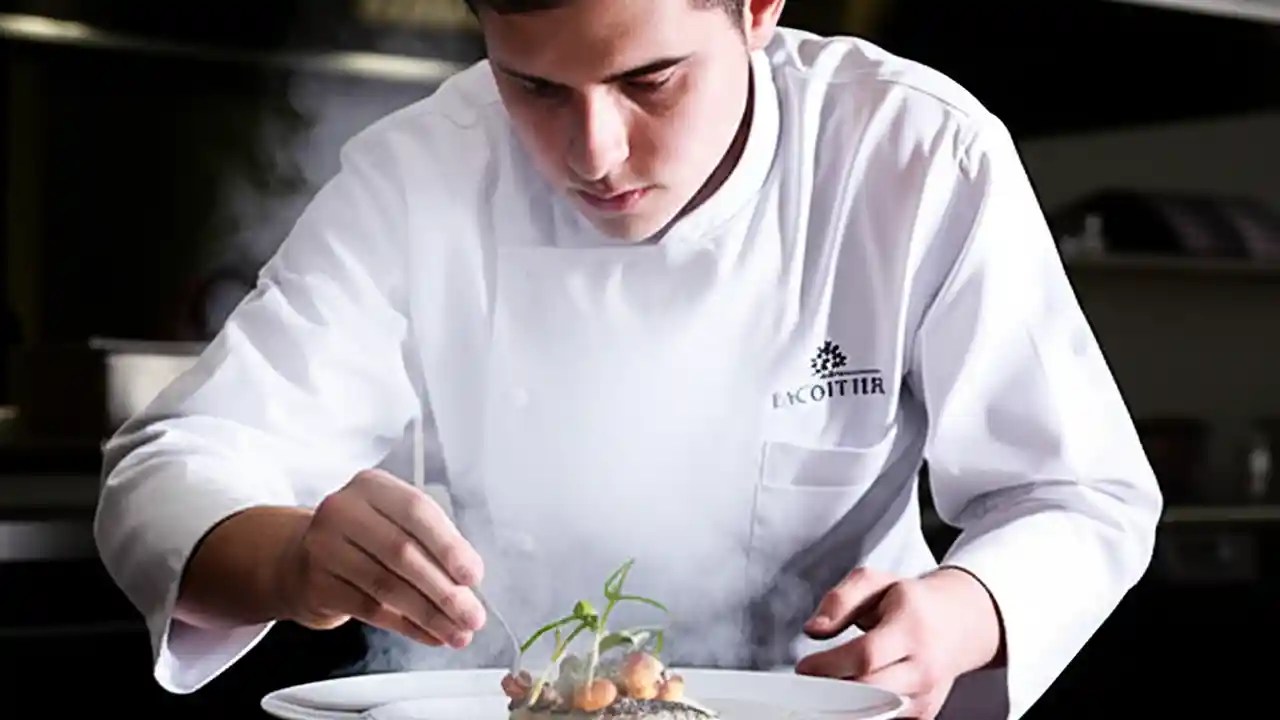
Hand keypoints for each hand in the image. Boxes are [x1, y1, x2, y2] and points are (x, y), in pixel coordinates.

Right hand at [275, 469, 486, 648]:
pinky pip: (370, 609)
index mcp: (372, 486)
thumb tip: (468, 582)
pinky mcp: (317, 584)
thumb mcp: (396, 523)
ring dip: (429, 614)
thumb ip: (431, 543)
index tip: (474, 576)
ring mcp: (323, 546)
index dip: (449, 546)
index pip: (417, 511)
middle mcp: (343, 510)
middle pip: (402, 552)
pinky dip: (406, 625)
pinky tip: (430, 635)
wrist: (303, 559)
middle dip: (444, 590)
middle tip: (472, 615)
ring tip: (457, 633)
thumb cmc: (366, 539)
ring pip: (386, 586)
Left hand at [794, 567, 1002, 719]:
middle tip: (808, 684)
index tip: (803, 667)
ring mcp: (926, 695)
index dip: (829, 665)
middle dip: (831, 691)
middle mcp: (924, 666)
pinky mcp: (923, 714)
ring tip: (823, 692)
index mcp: (911, 627)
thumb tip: (813, 630)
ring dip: (843, 707)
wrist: (960, 623)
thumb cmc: (911, 602)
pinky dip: (860, 712)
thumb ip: (839, 600)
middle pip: (870, 692)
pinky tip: (842, 700)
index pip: (866, 656)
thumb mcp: (874, 582)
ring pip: (877, 713)